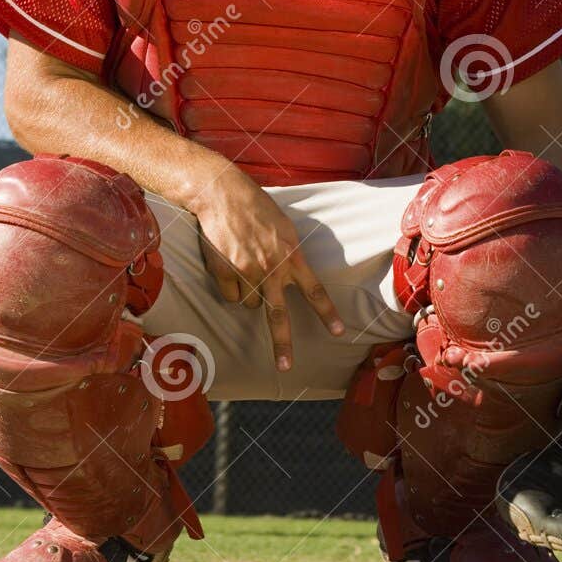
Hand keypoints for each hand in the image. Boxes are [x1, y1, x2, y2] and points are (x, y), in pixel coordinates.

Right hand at [190, 167, 344, 371]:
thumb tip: (287, 280)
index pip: (314, 290)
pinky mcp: (224, 273)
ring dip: (249, 293)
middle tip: (286, 366)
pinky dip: (229, 285)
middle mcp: (271, 269)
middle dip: (282, 344)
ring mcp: (246, 273)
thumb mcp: (284, 229)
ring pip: (250, 303)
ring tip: (244, 265)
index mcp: (292, 256)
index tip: (338, 332)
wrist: (223, 194)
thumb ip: (288, 256)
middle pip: (278, 315)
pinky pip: (229, 294)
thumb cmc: (256, 207)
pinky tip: (227, 263)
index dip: (326, 312)